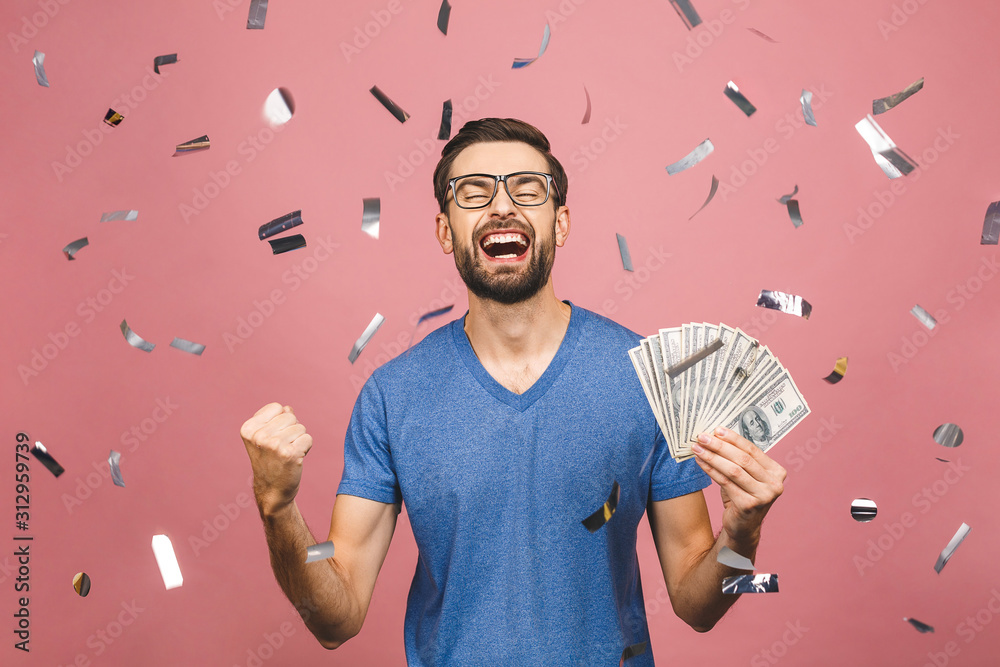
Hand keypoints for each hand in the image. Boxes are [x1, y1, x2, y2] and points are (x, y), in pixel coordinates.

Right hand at [240, 402, 313, 516]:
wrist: (272, 492)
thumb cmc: (270, 462)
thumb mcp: (264, 438)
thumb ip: (275, 420)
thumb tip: (287, 408)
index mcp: (248, 429)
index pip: (277, 407)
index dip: (281, 421)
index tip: (273, 438)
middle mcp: (258, 436)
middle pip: (290, 416)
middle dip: (291, 430)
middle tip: (281, 449)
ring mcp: (273, 445)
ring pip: (300, 427)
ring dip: (298, 440)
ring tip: (287, 454)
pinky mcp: (289, 454)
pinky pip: (308, 438)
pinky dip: (306, 448)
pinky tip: (295, 459)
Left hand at [691, 427, 785, 543]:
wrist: (743, 526)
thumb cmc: (743, 496)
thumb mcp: (745, 476)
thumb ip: (739, 458)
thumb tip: (717, 435)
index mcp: (777, 472)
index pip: (752, 450)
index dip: (733, 438)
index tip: (716, 430)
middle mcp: (774, 484)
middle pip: (743, 459)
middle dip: (720, 446)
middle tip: (703, 437)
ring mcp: (764, 496)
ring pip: (733, 470)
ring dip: (713, 457)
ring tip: (698, 448)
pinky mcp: (749, 505)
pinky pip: (725, 483)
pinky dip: (711, 470)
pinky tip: (700, 462)